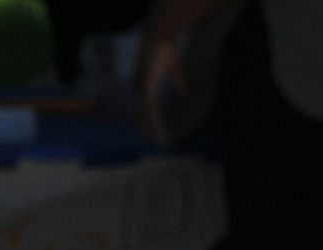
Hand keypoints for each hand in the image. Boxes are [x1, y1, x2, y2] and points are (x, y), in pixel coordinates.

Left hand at [134, 19, 190, 145]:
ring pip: (145, 114)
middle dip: (146, 128)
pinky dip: (153, 121)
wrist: (161, 34)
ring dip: (151, 128)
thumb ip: (177, 82)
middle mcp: (138, 86)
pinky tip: (157, 130)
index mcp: (143, 82)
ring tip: (157, 141)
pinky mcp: (145, 86)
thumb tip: (184, 93)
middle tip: (149, 142)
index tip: (148, 131)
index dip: (146, 118)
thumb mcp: (173, 69)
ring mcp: (140, 87)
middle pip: (141, 112)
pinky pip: (149, 109)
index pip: (143, 105)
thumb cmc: (166, 48)